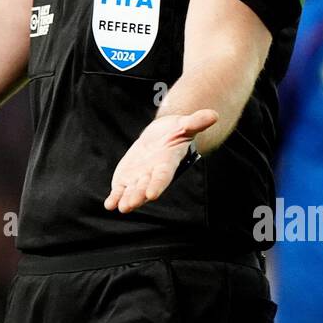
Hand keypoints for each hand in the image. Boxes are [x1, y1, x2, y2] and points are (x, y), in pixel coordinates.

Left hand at [104, 109, 218, 213]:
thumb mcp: (184, 124)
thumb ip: (196, 122)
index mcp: (167, 163)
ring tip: (120, 208)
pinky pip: (121, 190)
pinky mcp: (127, 179)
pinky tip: (109, 205)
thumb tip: (214, 115)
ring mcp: (140, 178)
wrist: (161, 136)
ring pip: (132, 191)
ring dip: (126, 200)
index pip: (162, 176)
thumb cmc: (175, 131)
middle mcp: (153, 174)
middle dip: (137, 196)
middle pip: (145, 187)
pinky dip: (115, 197)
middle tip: (129, 205)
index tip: (151, 194)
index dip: (157, 184)